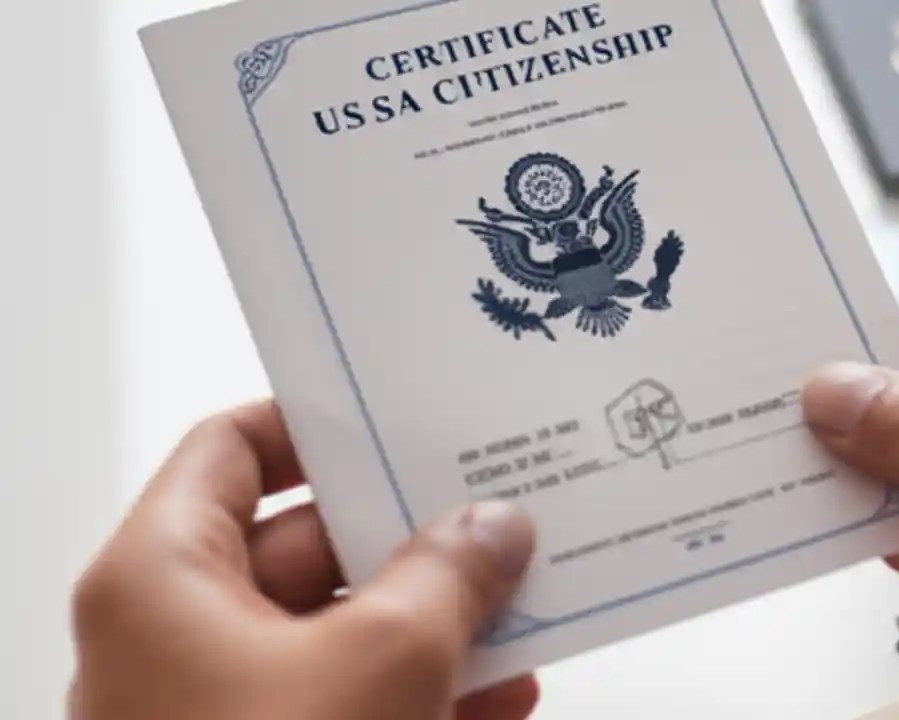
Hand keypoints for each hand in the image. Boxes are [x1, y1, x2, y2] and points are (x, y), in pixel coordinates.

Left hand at [71, 403, 539, 719]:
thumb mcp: (384, 662)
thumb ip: (449, 577)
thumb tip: (496, 523)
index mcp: (162, 580)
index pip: (232, 448)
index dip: (319, 424)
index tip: (405, 418)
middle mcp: (178, 638)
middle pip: (305, 545)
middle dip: (414, 535)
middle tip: (498, 508)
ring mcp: (222, 713)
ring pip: (341, 632)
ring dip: (436, 619)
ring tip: (523, 598)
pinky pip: (350, 704)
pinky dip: (422, 694)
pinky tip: (505, 694)